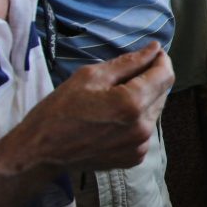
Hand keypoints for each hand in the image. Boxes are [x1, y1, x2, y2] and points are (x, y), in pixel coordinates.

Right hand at [13, 43, 173, 174]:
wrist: (41, 152)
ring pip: (155, 111)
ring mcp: (140, 145)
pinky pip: (146, 129)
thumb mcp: (90, 76)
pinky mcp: (135, 157)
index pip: (165, 75)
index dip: (161, 61)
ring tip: (114, 98)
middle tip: (124, 75)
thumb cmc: (60, 110)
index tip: (152, 54)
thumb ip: (128, 62)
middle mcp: (142, 127)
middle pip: (162, 93)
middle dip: (150, 79)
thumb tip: (154, 49)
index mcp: (131, 103)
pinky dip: (137, 119)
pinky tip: (114, 117)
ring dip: (143, 99)